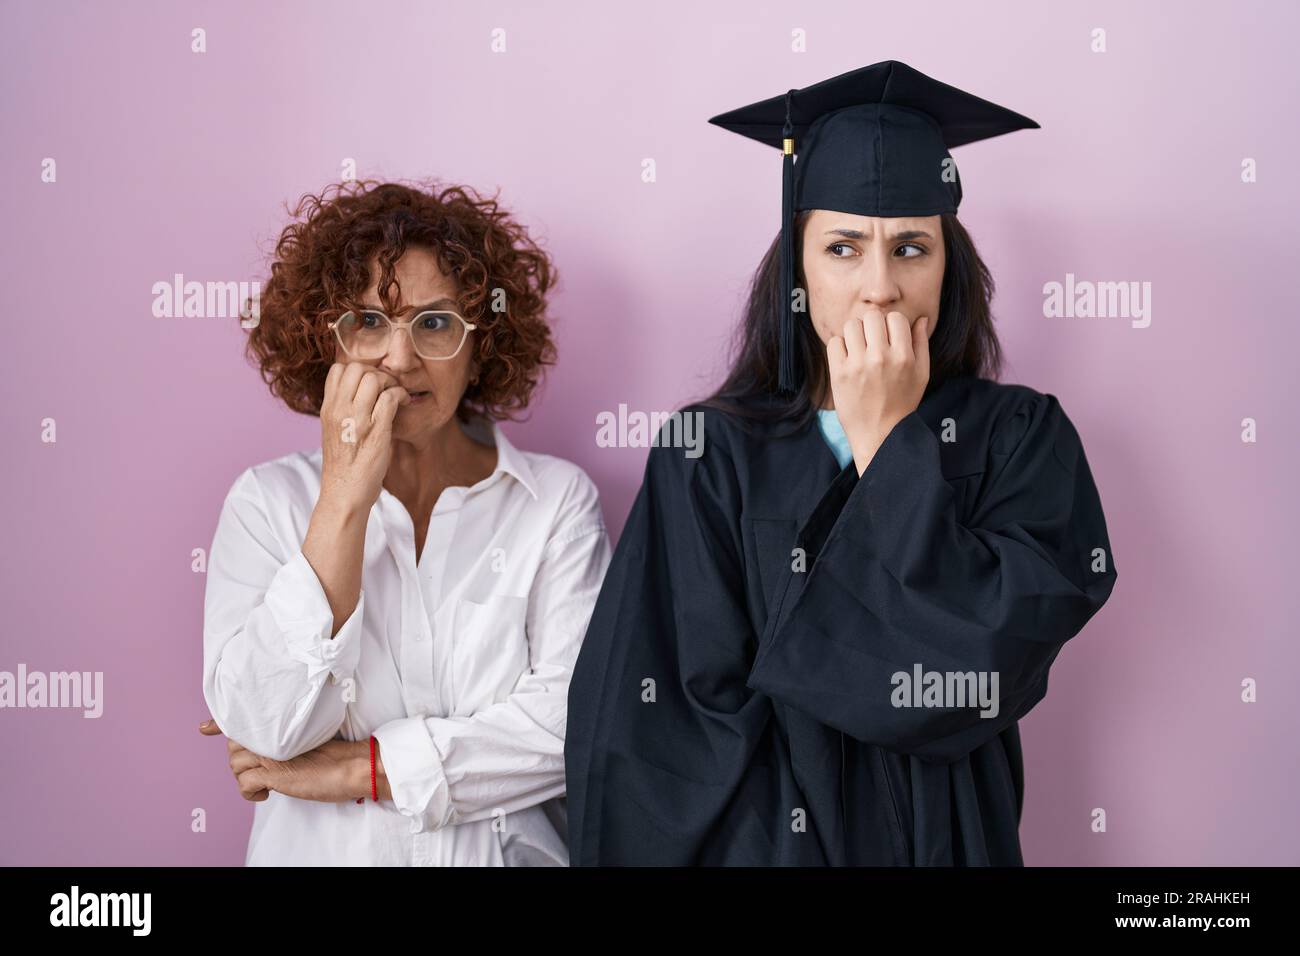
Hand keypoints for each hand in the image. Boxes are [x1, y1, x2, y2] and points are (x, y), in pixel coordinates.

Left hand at [199, 717, 368, 802]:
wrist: (353, 766)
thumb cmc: (338, 756)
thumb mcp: (308, 738)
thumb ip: (285, 737)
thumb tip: (267, 747)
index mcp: (281, 724)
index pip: (241, 721)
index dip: (220, 724)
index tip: (205, 728)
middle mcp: (271, 735)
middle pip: (234, 743)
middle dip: (242, 756)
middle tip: (261, 766)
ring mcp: (270, 754)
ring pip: (235, 763)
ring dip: (246, 775)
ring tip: (266, 781)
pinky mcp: (272, 773)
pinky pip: (243, 783)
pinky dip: (250, 793)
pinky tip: (266, 794)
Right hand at [318, 361, 409, 513]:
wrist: (344, 493)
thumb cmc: (343, 465)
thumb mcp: (334, 430)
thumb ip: (344, 408)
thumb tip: (362, 390)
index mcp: (327, 409)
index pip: (338, 369)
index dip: (358, 370)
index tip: (370, 385)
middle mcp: (338, 410)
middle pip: (357, 368)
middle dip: (376, 373)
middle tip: (386, 388)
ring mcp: (357, 419)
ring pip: (374, 378)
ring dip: (390, 383)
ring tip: (395, 396)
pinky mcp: (376, 431)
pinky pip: (391, 398)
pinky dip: (401, 396)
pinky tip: (404, 405)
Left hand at [826, 308, 929, 474]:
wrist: (880, 434)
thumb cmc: (903, 403)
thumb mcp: (922, 374)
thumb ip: (921, 343)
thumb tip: (920, 318)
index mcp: (903, 356)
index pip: (895, 317)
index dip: (891, 324)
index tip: (888, 337)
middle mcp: (880, 358)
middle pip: (872, 316)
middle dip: (872, 325)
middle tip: (872, 341)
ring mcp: (858, 365)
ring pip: (851, 325)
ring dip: (855, 333)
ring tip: (859, 348)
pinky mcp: (839, 373)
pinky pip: (835, 342)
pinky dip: (840, 346)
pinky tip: (848, 358)